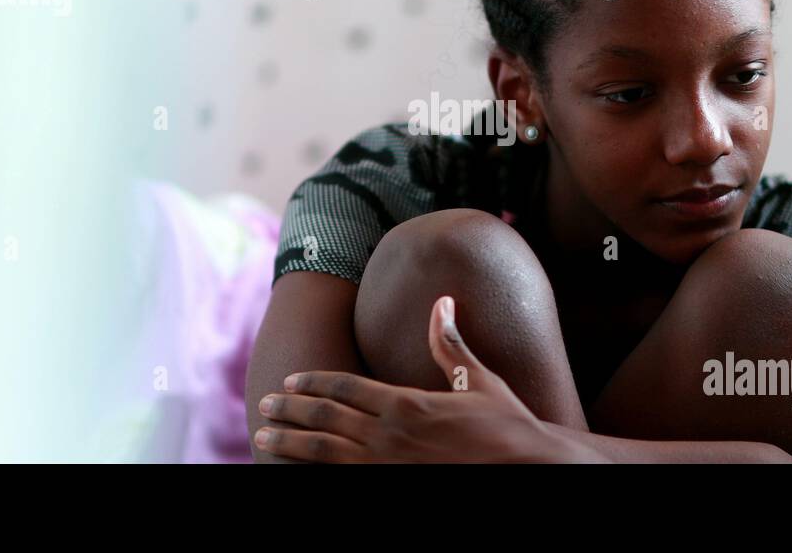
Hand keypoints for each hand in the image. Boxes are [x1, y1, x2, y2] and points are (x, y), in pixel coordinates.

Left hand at [254, 296, 604, 462]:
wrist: (527, 468)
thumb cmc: (508, 427)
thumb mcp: (480, 382)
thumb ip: (451, 345)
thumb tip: (443, 302)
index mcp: (406, 404)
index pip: (345, 388)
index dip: (314, 383)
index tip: (291, 381)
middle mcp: (390, 436)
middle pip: (326, 419)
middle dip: (290, 411)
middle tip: (263, 406)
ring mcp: (389, 468)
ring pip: (326, 453)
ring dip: (291, 443)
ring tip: (264, 437)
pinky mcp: (394, 488)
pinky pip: (345, 480)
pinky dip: (318, 473)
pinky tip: (297, 471)